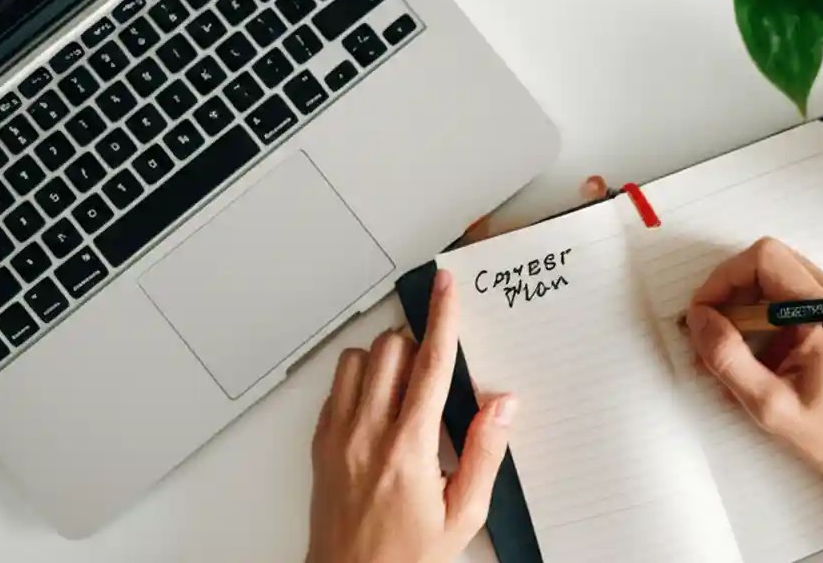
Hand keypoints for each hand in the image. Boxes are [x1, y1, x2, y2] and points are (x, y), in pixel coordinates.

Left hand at [307, 269, 518, 562]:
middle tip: (435, 369)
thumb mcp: (464, 514)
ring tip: (405, 389)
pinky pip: (335, 385)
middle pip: (390, 350)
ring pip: (357, 359)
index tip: (446, 287)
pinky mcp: (319, 444)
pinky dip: (358, 381)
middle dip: (417, 345)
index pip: (430, 364)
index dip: (442, 317)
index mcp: (409, 448)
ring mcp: (338, 436)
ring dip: (385, 360)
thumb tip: (502, 404)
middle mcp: (367, 434)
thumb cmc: (406, 556)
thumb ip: (485, 452)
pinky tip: (378, 407)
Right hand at [684, 237, 822, 494]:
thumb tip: (698, 319)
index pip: (766, 259)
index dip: (723, 279)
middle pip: (772, 264)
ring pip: (782, 281)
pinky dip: (771, 322)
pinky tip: (763, 362)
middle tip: (712, 336)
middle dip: (732, 294)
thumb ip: (728, 359)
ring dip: (749, 310)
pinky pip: (799, 301)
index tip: (703, 314)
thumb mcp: (771, 407)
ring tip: (734, 357)